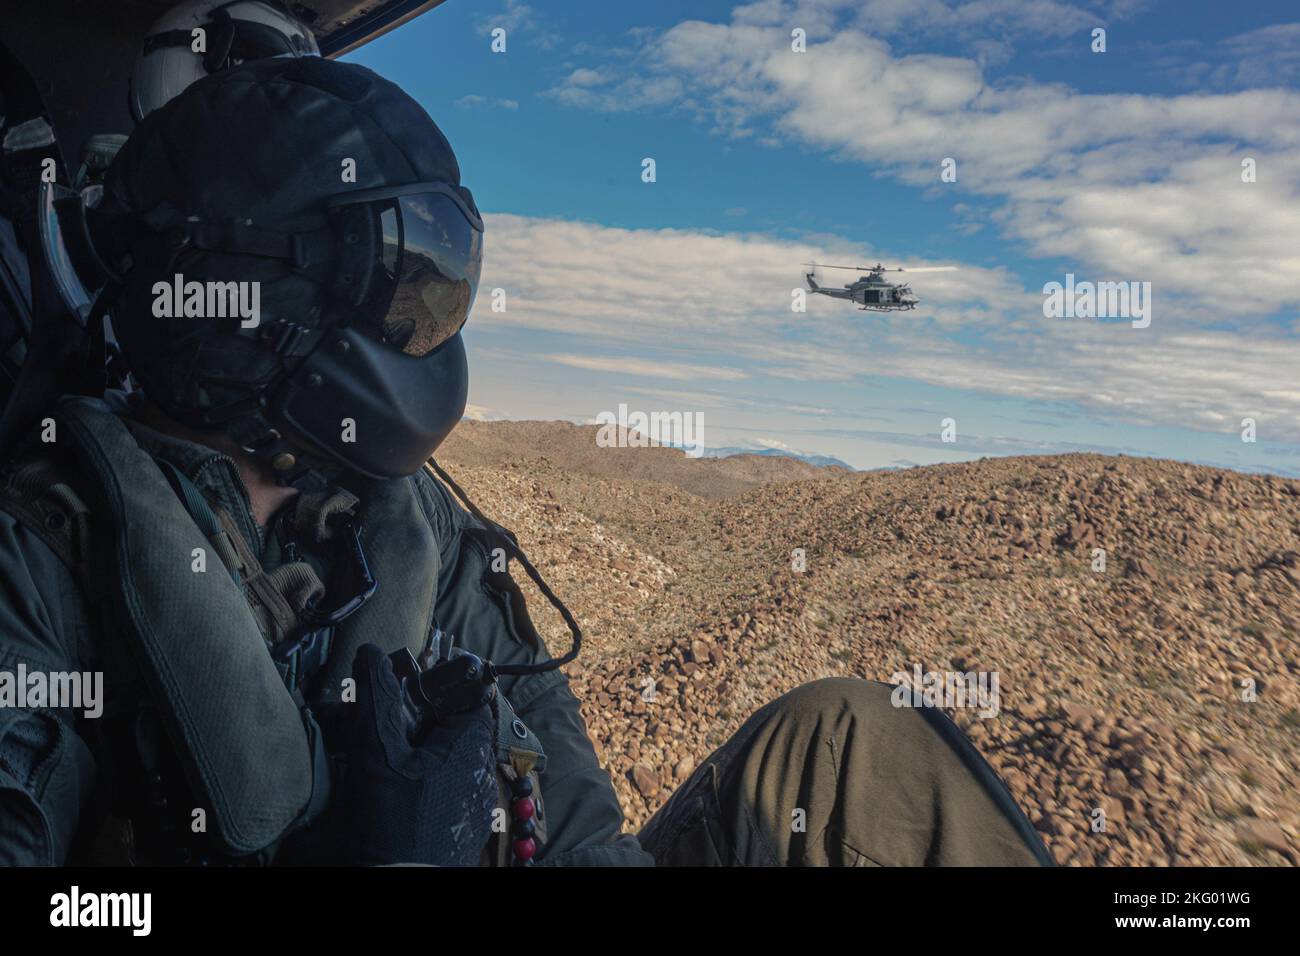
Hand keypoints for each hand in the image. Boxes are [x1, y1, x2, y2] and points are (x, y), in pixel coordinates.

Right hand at [317, 643, 497, 865]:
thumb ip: (377, 698)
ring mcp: (474, 802)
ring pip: (449, 758)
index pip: (471, 694)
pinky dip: (422, 780)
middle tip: (388, 724)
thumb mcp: (378, 751)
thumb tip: (372, 654)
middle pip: (456, 726)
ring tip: (384, 757)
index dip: (443, 683)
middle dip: (422, 719)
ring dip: (420, 751)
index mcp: (471, 745)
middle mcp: (481, 771)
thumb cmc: (392, 818)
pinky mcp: (462, 826)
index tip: (414, 685)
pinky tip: (394, 790)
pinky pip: (446, 788)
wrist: (399, 884)